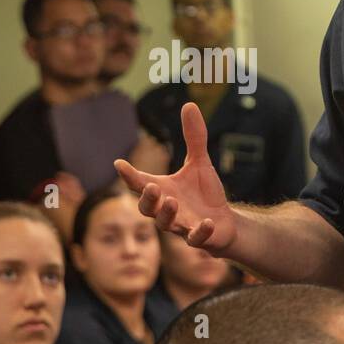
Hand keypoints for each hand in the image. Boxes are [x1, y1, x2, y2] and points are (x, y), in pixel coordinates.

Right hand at [113, 102, 235, 251]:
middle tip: (151, 186)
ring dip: (167, 214)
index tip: (119, 164)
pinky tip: (207, 222)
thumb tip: (189, 104)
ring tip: (172, 200)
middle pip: (147, 208)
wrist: (224, 222)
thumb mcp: (199, 163)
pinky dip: (200, 232)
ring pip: (166, 225)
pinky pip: (195, 238)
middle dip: (147, 199)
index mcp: (163, 190)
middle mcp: (167, 209)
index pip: (139, 183)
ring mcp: (181, 226)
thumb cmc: (204, 194)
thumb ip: (193, 137)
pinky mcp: (199, 238)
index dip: (129, 175)